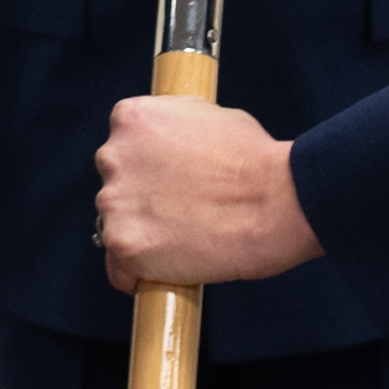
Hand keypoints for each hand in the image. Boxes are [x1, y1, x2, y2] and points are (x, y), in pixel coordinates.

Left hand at [95, 96, 322, 289]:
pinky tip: (168, 269)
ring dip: (142, 234)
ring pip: (115, 226)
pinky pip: (120, 270)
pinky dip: (140, 275)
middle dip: (141, 199)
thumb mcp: (208, 114)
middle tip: (180, 211)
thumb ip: (174, 126)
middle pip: (115, 185)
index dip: (149, 166)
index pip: (123, 145)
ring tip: (183, 240)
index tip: (169, 182)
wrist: (275, 201)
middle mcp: (113, 157)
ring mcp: (114, 203)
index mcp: (131, 120)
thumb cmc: (252, 159)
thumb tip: (168, 141)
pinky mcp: (124, 245)